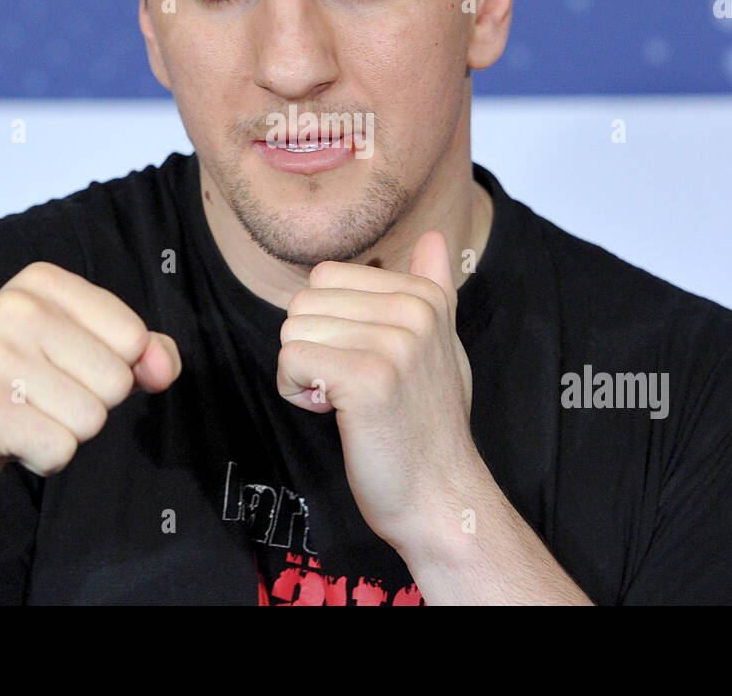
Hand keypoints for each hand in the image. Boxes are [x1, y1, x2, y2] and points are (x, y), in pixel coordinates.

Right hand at [0, 261, 181, 512]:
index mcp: (41, 281)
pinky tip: (13, 442)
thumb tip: (164, 369)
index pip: (133, 338)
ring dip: (67, 432)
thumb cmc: (21, 385)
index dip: (116, 367)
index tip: (68, 367)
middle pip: (115, 381)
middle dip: (91, 404)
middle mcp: (12, 308)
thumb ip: (143, 351)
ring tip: (27, 417)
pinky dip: (46, 458)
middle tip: (42, 398)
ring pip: (91, 419)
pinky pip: (60, 450)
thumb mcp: (83, 349)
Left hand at [276, 231, 478, 554]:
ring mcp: (395, 343)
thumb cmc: (427, 424)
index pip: (326, 277)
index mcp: (425, 296)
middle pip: (304, 302)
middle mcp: (415, 311)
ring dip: (304, 372)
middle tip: (350, 387)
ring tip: (345, 401)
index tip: (363, 362)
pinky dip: (296, 392)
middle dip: (311, 347)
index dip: (328, 324)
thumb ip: (432, 289)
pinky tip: (333, 412)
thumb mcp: (440, 345)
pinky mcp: (369, 378)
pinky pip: (291, 359)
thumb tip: (433, 236)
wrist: (439, 495)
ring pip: (293, 329)